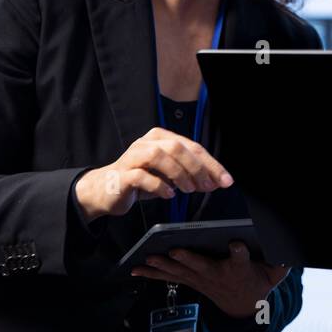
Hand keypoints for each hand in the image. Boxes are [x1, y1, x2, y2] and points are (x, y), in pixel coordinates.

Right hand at [74, 127, 232, 220]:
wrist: (105, 191)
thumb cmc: (140, 181)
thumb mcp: (168, 176)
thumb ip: (189, 175)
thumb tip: (214, 182)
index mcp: (160, 138)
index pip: (192, 147)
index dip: (211, 164)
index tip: (225, 181)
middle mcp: (146, 142)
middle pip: (177, 147)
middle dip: (197, 168)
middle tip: (207, 186)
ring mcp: (133, 156)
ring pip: (159, 155)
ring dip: (179, 174)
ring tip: (189, 190)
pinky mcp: (122, 174)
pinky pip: (142, 175)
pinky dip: (159, 185)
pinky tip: (169, 194)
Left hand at [131, 241, 289, 318]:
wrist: (244, 309)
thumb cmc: (258, 283)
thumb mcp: (275, 274)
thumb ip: (282, 261)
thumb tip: (287, 248)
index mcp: (240, 270)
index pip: (241, 259)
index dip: (238, 252)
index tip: (236, 244)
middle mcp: (218, 276)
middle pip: (202, 267)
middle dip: (188, 260)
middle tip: (176, 252)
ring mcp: (202, 280)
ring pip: (181, 272)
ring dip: (164, 266)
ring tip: (148, 259)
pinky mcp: (191, 282)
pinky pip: (170, 278)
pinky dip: (152, 274)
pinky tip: (137, 269)